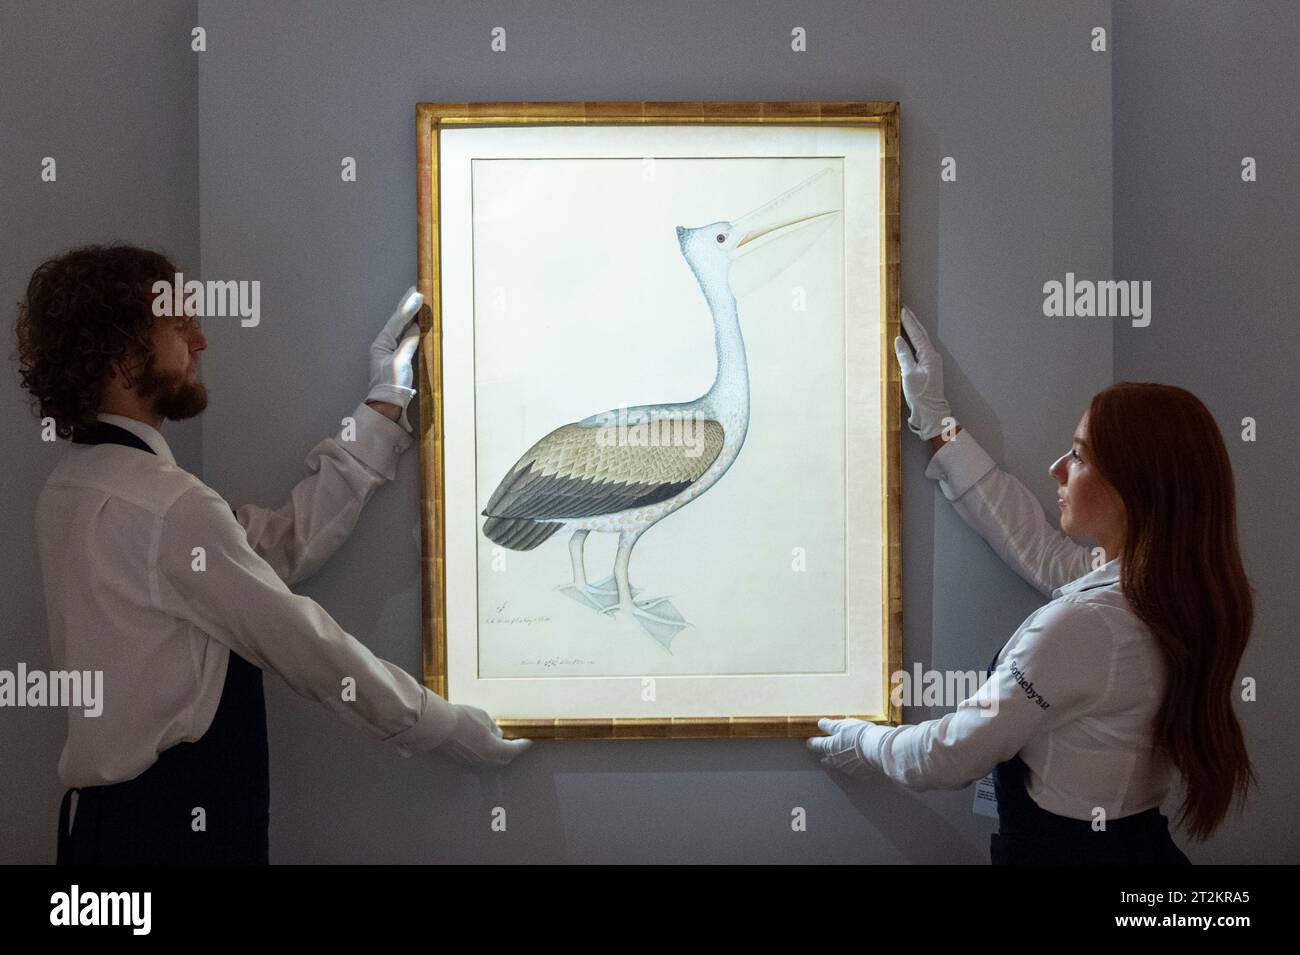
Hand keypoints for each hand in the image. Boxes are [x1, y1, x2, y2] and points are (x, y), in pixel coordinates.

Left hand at [367, 286, 423, 431]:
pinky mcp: (397, 360)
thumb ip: (408, 343)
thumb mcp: (400, 362)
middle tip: (414, 292)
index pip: (397, 322)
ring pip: (401, 329)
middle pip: (397, 322)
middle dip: (406, 307)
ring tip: (416, 304)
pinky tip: (416, 326)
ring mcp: (390, 352)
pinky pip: (404, 339)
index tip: (417, 295)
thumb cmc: (392, 385)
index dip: (408, 308)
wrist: (387, 406)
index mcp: (382, 344)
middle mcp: (384, 345)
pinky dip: (411, 329)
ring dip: (409, 316)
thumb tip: (415, 329)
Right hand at [437, 703, 532, 768]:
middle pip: (503, 759)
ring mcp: (471, 765)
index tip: (528, 742)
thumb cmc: (462, 719)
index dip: (522, 745)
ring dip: (496, 755)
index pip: (514, 750)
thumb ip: (494, 728)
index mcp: (494, 750)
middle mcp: (484, 762)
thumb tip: (497, 734)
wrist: (437, 727)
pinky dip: (484, 756)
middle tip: (514, 744)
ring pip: (490, 763)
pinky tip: (481, 747)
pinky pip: (478, 763)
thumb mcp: (484, 718)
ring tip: (497, 744)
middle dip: (510, 752)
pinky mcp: (461, 764)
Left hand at [806, 717, 878, 777]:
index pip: (815, 745)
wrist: (877, 748)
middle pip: (825, 758)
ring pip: (838, 765)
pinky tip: (859, 759)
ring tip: (846, 753)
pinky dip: (854, 764)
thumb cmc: (859, 734)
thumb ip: (830, 725)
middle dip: (825, 754)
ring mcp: (846, 769)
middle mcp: (835, 760)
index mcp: (829, 747)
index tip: (809, 741)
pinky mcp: (858, 774)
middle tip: (827, 749)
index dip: (811, 742)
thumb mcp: (843, 725)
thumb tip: (820, 723)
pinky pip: (852, 769)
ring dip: (840, 759)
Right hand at [893, 305, 954, 440]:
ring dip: (913, 330)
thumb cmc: (920, 394)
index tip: (902, 310)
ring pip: (921, 341)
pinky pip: (919, 350)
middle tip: (904, 309)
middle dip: (912, 322)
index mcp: (928, 355)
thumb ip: (904, 355)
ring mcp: (931, 362)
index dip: (909, 322)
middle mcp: (932, 356)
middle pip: (921, 335)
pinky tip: (909, 340)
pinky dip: (913, 341)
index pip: (917, 334)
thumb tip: (898, 340)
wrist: (931, 412)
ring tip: (906, 320)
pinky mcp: (927, 369)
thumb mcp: (909, 374)